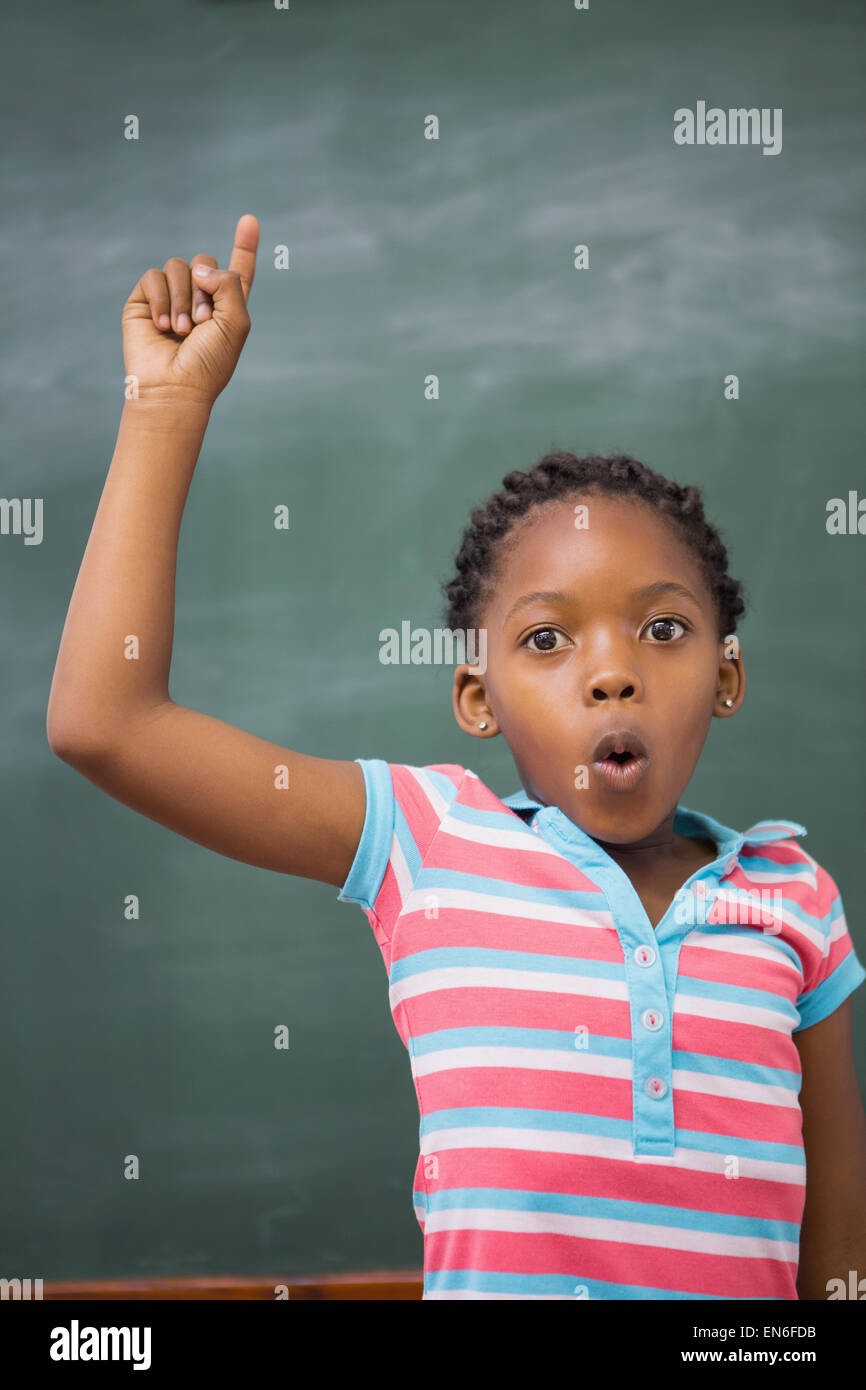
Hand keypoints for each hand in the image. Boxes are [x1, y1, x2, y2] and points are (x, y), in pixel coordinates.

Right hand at [121, 214, 258, 403]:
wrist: (174, 387)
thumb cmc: (209, 363)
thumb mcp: (236, 322)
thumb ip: (229, 283)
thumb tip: (197, 267)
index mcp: (226, 305)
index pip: (237, 269)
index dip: (245, 245)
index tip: (250, 220)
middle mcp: (199, 298)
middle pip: (205, 261)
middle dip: (205, 289)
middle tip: (202, 323)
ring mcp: (171, 298)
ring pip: (179, 267)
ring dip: (183, 298)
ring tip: (181, 330)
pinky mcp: (144, 301)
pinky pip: (154, 277)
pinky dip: (161, 298)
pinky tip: (162, 325)